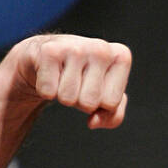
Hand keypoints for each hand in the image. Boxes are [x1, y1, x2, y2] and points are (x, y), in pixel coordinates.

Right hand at [9, 34, 131, 127]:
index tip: (95, 87)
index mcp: (121, 57)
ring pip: (68, 98)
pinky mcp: (50, 50)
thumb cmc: (82, 78)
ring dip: (63, 95)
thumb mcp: (106, 99)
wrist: (46, 56)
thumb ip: (113, 116)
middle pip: (89, 103)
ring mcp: (75, 46)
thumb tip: (93, 121)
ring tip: (63, 77)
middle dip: (80, 101)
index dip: (100, 104)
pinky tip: (50, 73)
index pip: (111, 104)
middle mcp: (101, 48)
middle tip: (76, 83)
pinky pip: (48, 92)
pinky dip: (45, 90)